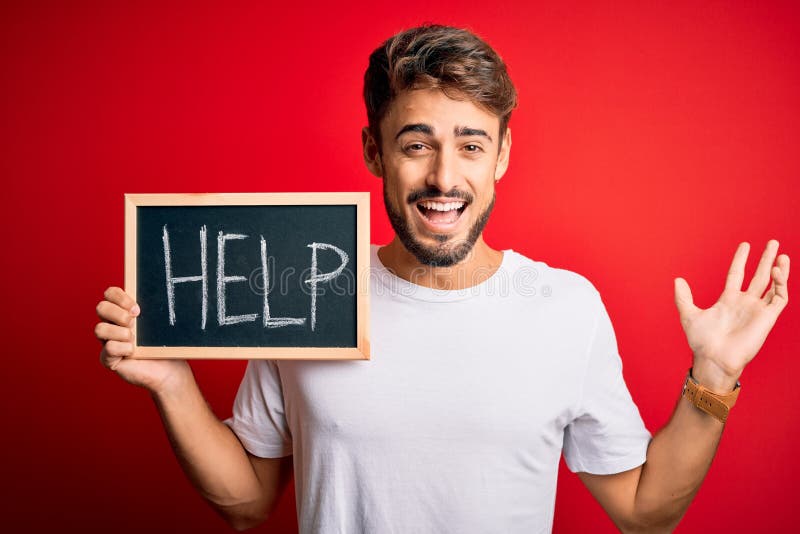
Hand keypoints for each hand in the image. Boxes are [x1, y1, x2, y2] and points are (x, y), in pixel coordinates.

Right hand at [95, 286, 191, 394]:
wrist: (170, 369)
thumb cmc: (165, 344)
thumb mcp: (160, 322)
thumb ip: (154, 306)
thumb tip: (161, 287)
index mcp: (123, 311)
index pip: (110, 294)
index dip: (119, 296)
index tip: (137, 308)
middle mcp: (113, 325)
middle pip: (101, 308)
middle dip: (118, 313)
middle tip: (135, 321)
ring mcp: (109, 342)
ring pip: (99, 329)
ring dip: (119, 332)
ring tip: (134, 339)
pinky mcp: (109, 359)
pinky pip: (108, 349)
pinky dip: (122, 348)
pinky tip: (133, 352)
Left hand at [674, 240, 789, 391]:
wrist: (714, 358)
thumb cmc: (701, 341)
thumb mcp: (688, 314)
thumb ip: (683, 297)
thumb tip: (677, 279)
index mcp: (728, 301)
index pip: (737, 275)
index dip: (741, 260)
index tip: (745, 245)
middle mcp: (744, 303)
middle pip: (758, 276)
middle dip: (766, 260)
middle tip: (773, 242)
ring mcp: (757, 310)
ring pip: (773, 285)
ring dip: (779, 270)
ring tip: (782, 254)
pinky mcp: (767, 318)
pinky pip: (779, 298)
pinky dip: (781, 284)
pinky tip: (777, 271)